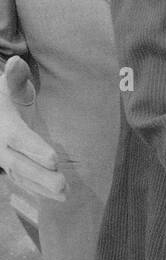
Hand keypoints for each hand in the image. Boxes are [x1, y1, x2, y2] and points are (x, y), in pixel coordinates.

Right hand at [0, 56, 66, 199]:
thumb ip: (14, 77)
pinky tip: (59, 198)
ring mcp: (4, 160)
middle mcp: (1, 146)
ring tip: (65, 194)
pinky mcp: (9, 168)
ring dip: (43, 187)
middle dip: (40, 176)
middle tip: (63, 183)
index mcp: (4, 124)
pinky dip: (39, 191)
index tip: (54, 159)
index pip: (18, 139)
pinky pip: (23, 182)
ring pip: (22, 177)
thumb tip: (17, 62)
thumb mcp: (5, 86)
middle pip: (19, 164)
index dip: (34, 149)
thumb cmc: (2, 97)